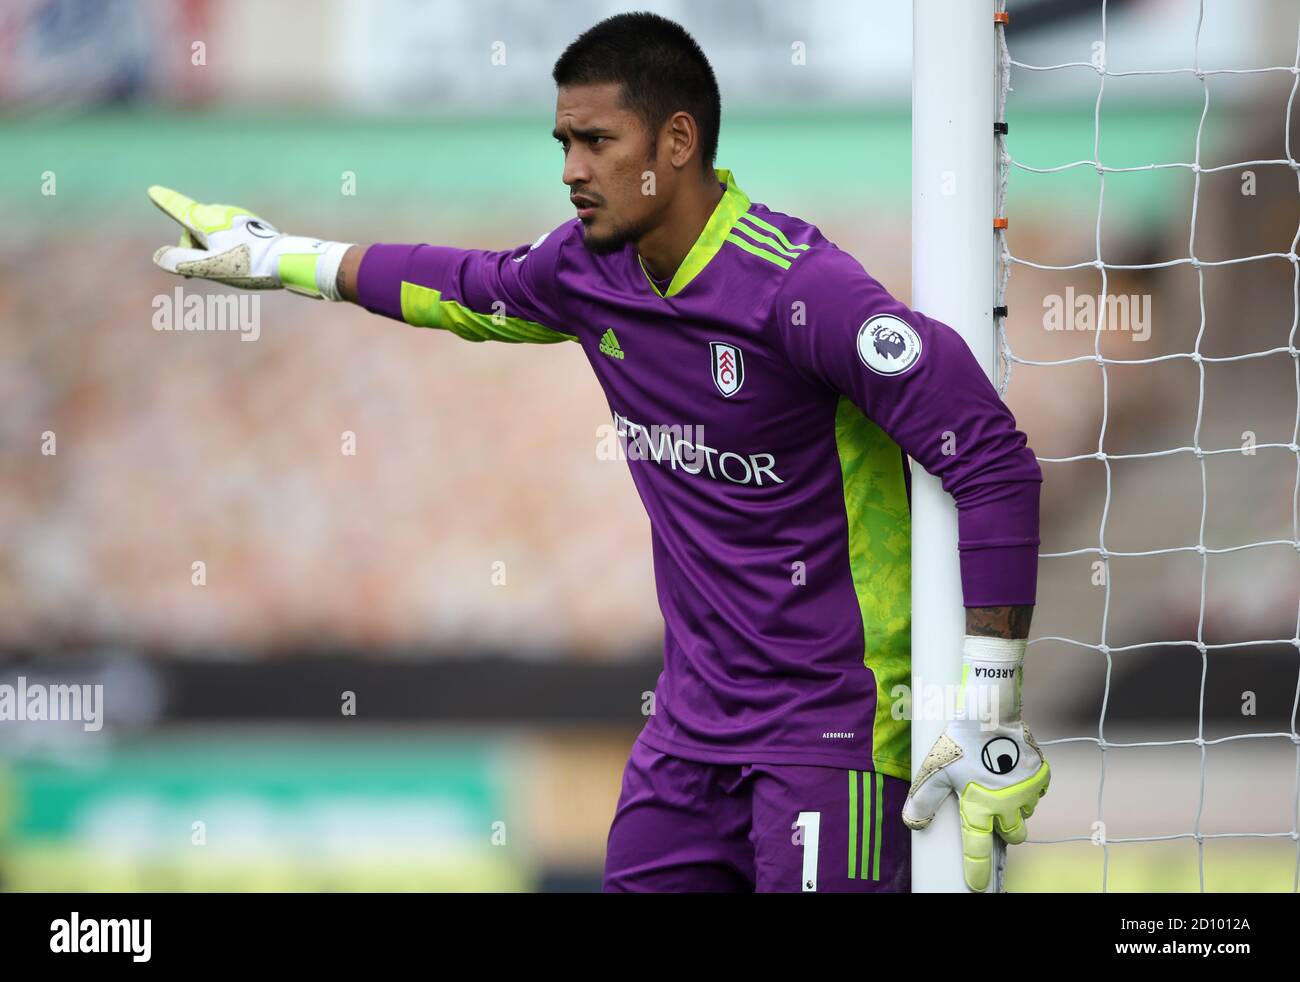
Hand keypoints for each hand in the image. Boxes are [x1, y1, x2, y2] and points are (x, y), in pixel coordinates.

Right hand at [147, 186, 347, 296]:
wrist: (290, 261)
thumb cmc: (248, 265)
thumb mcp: (209, 267)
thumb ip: (181, 261)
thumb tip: (159, 256)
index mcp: (208, 220)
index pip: (179, 209)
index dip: (165, 202)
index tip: (153, 190)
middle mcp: (222, 213)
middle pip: (195, 228)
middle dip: (193, 249)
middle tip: (198, 274)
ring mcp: (240, 219)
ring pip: (214, 233)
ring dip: (211, 251)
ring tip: (229, 270)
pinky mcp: (254, 227)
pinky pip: (230, 236)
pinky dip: (227, 249)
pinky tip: (244, 264)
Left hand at [902, 716, 1049, 891]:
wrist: (990, 712)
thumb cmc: (960, 740)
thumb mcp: (934, 770)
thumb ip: (923, 798)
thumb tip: (912, 821)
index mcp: (980, 806)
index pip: (978, 848)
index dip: (977, 869)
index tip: (977, 885)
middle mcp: (1007, 805)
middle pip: (1013, 836)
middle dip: (1005, 833)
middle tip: (993, 817)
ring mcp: (1027, 791)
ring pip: (1026, 814)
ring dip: (1016, 809)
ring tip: (1000, 788)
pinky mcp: (1040, 775)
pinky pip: (1037, 793)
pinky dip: (1028, 790)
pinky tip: (1014, 776)